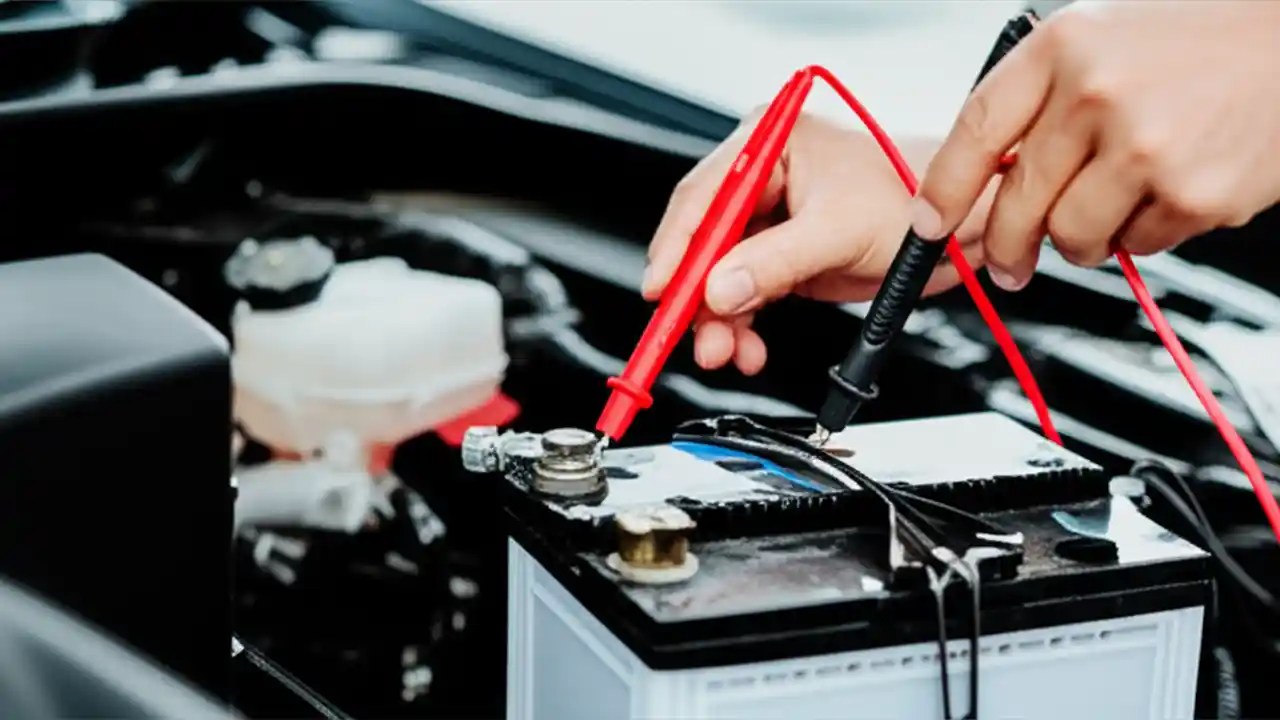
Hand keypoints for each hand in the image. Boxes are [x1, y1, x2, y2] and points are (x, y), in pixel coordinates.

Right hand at [644, 113, 995, 373]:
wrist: (962, 228)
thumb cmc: (915, 201)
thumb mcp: (839, 232)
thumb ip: (774, 263)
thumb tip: (719, 290)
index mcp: (771, 143)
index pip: (703, 196)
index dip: (678, 247)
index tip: (662, 290)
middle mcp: (764, 176)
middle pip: (704, 240)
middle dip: (698, 295)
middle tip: (694, 334)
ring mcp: (773, 218)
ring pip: (721, 274)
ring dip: (719, 320)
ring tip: (725, 352)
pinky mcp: (784, 254)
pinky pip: (745, 293)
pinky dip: (742, 324)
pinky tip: (747, 347)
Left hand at [913, 0, 1279, 290]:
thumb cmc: (1198, 38)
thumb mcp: (1099, 40)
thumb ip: (1040, 102)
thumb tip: (981, 178)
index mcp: (1062, 49)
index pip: (974, 135)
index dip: (943, 192)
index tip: (929, 227)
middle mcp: (1097, 94)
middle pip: (1015, 204)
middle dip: (1006, 247)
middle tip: (1010, 262)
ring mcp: (1146, 147)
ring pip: (1070, 237)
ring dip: (1079, 242)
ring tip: (1107, 210)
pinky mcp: (1193, 193)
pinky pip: (1135, 245)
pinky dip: (1141, 234)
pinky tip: (1164, 192)